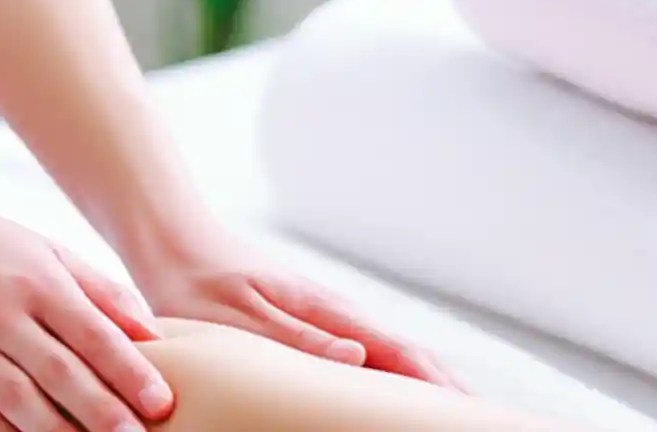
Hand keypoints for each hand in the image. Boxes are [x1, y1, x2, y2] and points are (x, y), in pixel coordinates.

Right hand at [0, 189, 174, 431]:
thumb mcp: (44, 251)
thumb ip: (99, 290)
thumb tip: (153, 332)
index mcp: (36, 280)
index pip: (94, 333)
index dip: (130, 372)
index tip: (161, 402)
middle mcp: (1, 313)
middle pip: (62, 373)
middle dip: (104, 412)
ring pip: (20, 401)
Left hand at [131, 223, 462, 390]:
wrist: (175, 243)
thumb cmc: (199, 282)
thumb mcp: (240, 316)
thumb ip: (298, 338)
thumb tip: (359, 357)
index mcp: (326, 311)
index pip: (400, 353)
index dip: (437, 385)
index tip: (471, 412)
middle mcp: (334, 313)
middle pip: (405, 355)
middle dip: (443, 388)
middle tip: (481, 422)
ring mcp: (324, 317)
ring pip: (387, 354)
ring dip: (419, 383)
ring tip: (449, 416)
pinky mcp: (308, 324)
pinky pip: (361, 354)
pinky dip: (387, 374)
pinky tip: (389, 393)